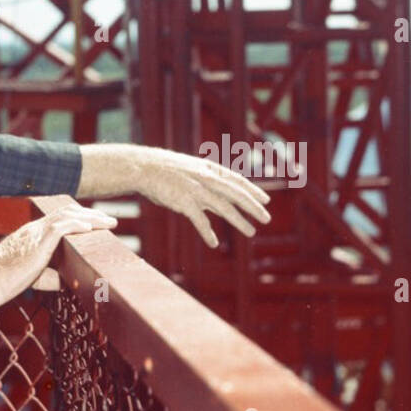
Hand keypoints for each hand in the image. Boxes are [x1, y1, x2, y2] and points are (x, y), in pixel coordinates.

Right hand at [0, 204, 117, 306]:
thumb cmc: (5, 282)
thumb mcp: (32, 278)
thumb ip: (51, 277)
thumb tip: (67, 282)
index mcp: (31, 234)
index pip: (59, 218)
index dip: (79, 218)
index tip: (95, 223)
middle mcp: (34, 229)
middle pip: (67, 212)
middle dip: (91, 215)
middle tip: (109, 221)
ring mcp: (35, 233)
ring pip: (68, 216)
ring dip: (91, 219)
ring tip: (109, 223)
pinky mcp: (36, 243)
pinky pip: (60, 227)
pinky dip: (78, 225)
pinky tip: (91, 228)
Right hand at [137, 148, 271, 248]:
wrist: (144, 167)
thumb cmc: (167, 171)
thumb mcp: (192, 172)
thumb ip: (207, 186)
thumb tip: (222, 203)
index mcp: (210, 170)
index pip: (237, 180)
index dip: (253, 190)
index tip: (266, 200)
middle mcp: (206, 179)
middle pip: (236, 194)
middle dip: (253, 207)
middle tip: (267, 218)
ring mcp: (196, 190)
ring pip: (224, 207)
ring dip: (239, 221)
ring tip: (251, 232)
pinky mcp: (183, 202)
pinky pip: (199, 220)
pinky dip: (207, 232)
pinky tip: (214, 243)